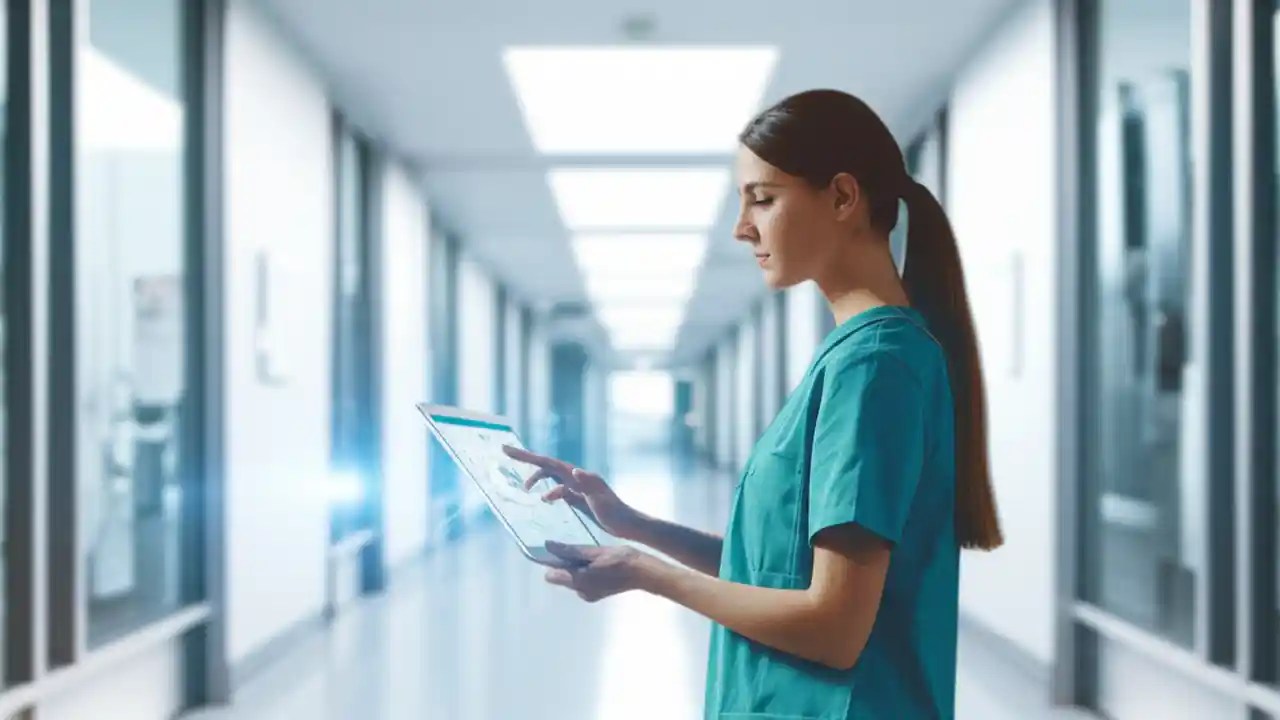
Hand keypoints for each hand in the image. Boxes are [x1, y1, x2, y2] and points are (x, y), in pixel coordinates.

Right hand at [502, 446, 642, 539]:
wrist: (627, 524)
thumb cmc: (615, 513)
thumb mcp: (600, 499)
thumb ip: (588, 484)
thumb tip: (573, 470)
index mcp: (579, 476)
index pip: (549, 463)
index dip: (528, 457)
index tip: (509, 449)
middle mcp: (577, 477)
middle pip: (548, 465)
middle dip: (528, 460)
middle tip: (507, 454)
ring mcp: (579, 486)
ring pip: (553, 476)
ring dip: (538, 478)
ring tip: (526, 489)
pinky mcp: (580, 496)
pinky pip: (560, 489)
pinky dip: (550, 491)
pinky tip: (545, 500)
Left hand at [542, 542, 660, 602]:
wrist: (642, 573)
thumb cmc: (619, 559)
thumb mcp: (594, 551)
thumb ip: (570, 551)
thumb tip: (547, 545)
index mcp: (577, 581)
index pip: (551, 575)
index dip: (552, 563)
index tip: (561, 551)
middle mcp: (580, 592)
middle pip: (562, 578)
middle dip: (566, 565)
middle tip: (580, 550)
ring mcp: (589, 595)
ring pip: (573, 580)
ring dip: (577, 569)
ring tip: (591, 555)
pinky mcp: (598, 595)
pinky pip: (584, 583)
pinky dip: (587, 574)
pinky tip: (599, 563)